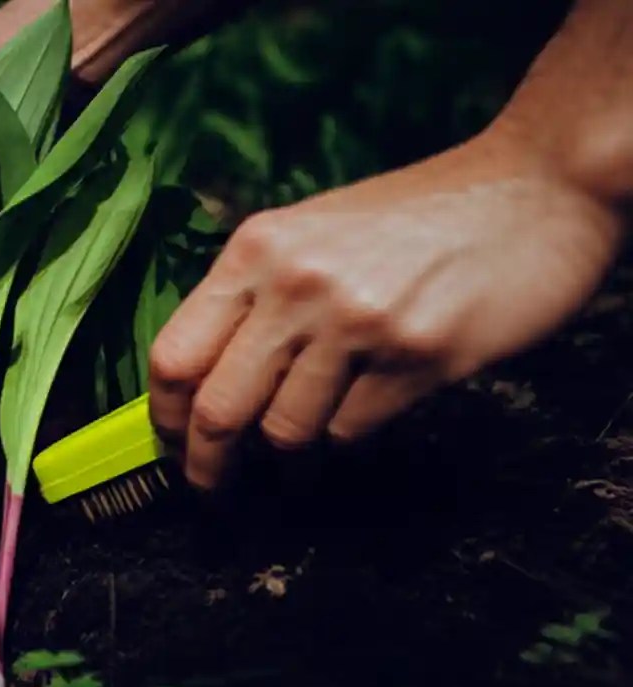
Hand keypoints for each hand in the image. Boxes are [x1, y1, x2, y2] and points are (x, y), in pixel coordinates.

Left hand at [147, 129, 625, 488]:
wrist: (530, 190)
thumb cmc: (414, 213)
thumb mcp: (311, 230)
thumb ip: (255, 294)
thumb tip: (203, 377)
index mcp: (256, 250)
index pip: (175, 355)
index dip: (164, 416)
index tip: (171, 443)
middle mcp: (296, 287)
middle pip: (218, 410)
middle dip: (206, 467)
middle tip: (212, 488)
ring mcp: (357, 323)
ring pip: (286, 432)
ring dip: (286, 461)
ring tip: (294, 465)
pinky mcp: (418, 359)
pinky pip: (352, 431)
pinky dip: (346, 439)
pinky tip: (357, 417)